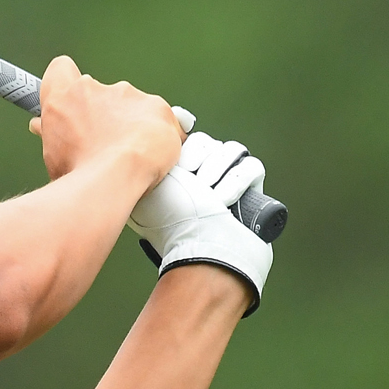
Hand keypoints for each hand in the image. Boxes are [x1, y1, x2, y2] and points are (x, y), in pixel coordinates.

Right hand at [29, 56, 182, 189]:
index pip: (60, 69)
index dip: (66, 82)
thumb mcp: (54, 156)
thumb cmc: (79, 174)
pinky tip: (154, 155)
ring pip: (131, 106)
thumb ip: (52, 134)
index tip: (71, 101)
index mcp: (63, 98)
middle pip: (99, 94)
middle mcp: (93, 89)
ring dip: (132, 125)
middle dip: (104, 114)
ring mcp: (126, 94)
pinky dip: (159, 135)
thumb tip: (41, 126)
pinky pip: (160, 119)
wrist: (112, 180)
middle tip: (105, 143)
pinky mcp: (156, 106)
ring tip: (132, 155)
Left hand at [129, 131, 273, 314]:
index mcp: (179, 171)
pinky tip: (223, 198)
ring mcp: (231, 182)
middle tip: (192, 179)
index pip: (188, 138)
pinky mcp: (253, 191)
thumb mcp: (143, 188)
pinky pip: (252, 167)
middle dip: (201, 157)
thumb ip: (134, 163)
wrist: (199, 252)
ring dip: (218, 168)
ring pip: (233, 150)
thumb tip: (143, 135)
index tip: (179, 164)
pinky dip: (237, 179)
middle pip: (211, 141)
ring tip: (207, 192)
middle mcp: (205, 174)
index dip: (185, 146)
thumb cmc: (168, 224)